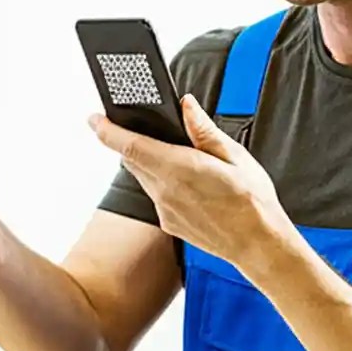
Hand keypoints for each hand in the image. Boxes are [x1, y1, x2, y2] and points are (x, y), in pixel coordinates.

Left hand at [89, 94, 296, 274]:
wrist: (257, 244)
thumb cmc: (252, 201)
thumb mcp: (234, 156)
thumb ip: (204, 130)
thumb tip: (186, 106)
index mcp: (180, 168)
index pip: (130, 145)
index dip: (106, 130)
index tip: (94, 118)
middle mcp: (165, 190)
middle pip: (133, 159)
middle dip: (131, 142)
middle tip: (140, 127)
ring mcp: (164, 209)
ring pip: (145, 177)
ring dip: (150, 163)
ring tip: (177, 156)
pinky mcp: (169, 223)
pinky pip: (157, 195)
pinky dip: (164, 183)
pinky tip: (191, 184)